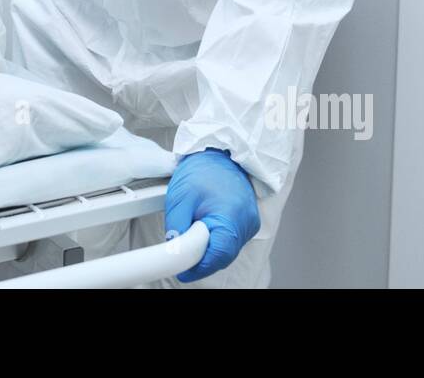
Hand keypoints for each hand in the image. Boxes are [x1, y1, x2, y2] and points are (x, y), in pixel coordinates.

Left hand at [164, 148, 259, 282]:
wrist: (219, 152)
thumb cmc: (201, 170)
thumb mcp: (180, 198)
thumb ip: (176, 228)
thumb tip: (173, 251)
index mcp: (232, 217)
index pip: (216, 256)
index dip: (197, 267)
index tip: (182, 271)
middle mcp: (247, 223)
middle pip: (222, 256)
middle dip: (201, 257)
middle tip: (182, 250)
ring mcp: (250, 223)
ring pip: (226, 250)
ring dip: (208, 247)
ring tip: (194, 227)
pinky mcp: (248, 222)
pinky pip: (231, 241)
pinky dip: (216, 239)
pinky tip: (205, 226)